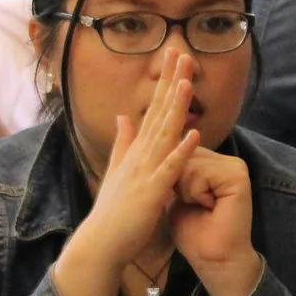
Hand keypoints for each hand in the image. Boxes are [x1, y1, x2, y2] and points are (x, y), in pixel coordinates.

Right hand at [58, 48, 197, 295]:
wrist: (101, 243)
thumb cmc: (114, 211)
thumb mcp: (119, 170)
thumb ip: (123, 142)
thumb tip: (123, 115)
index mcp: (136, 150)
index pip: (153, 110)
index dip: (165, 84)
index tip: (175, 59)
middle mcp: (139, 155)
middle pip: (159, 113)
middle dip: (170, 83)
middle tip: (182, 53)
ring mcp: (144, 171)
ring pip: (163, 134)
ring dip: (175, 108)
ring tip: (187, 82)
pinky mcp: (150, 192)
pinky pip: (169, 169)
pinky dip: (181, 151)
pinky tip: (194, 134)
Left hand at [170, 148, 262, 295]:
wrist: (212, 259)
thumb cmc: (193, 233)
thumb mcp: (175, 193)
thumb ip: (172, 170)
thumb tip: (159, 149)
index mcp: (215, 164)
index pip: (180, 150)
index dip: (172, 177)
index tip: (188, 202)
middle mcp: (228, 161)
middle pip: (184, 152)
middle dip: (179, 183)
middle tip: (196, 206)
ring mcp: (236, 167)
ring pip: (189, 161)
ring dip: (186, 189)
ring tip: (202, 207)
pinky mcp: (238, 176)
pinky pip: (200, 171)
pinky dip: (195, 192)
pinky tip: (208, 207)